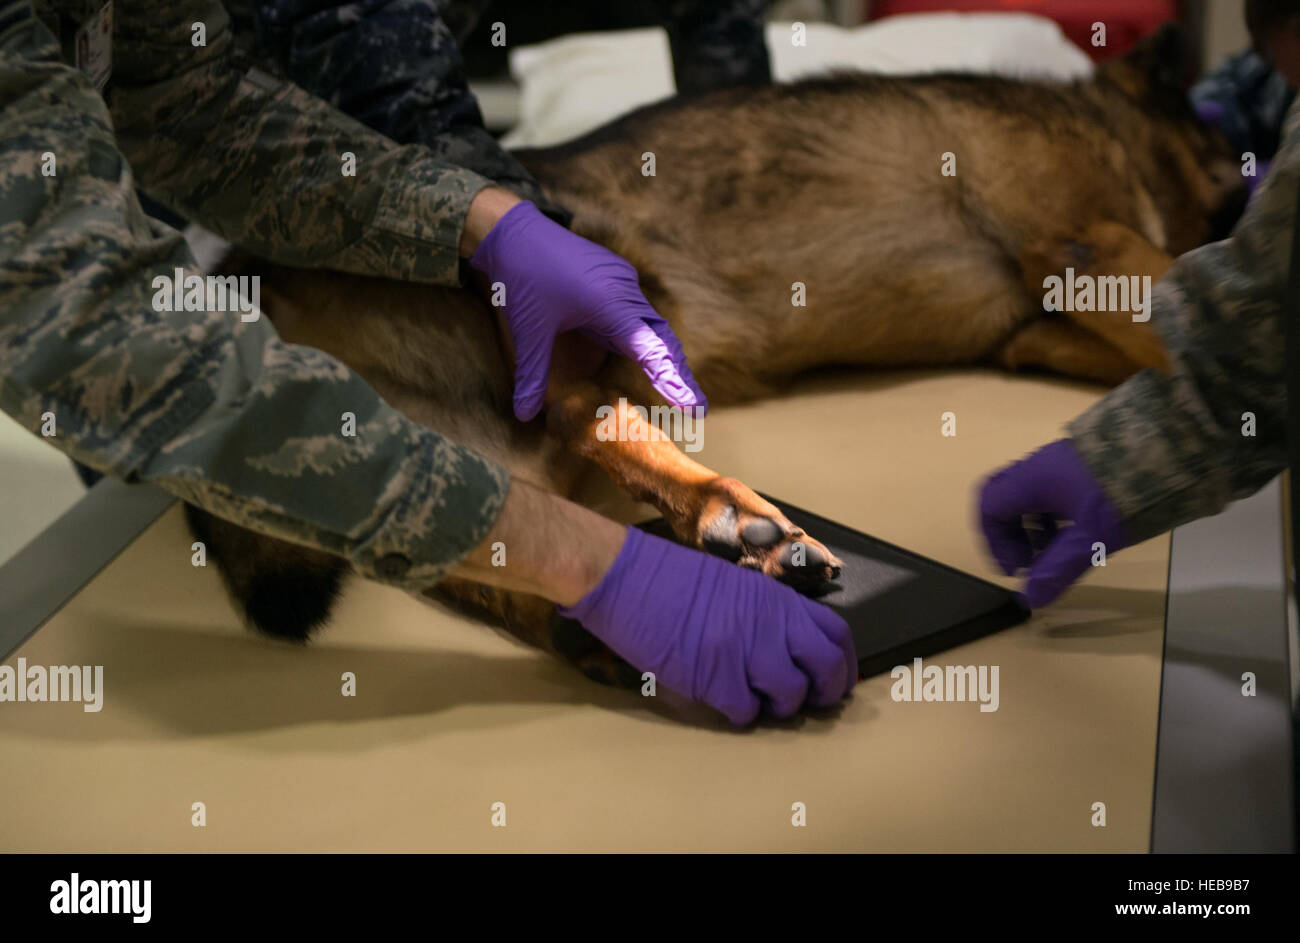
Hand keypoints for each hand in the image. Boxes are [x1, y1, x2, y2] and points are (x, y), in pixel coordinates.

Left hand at [467, 199, 705, 420]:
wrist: (514, 229)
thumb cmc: (522, 276)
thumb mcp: (527, 331)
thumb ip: (532, 375)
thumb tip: (524, 415)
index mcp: (610, 302)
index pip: (651, 350)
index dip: (673, 381)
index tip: (694, 407)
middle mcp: (624, 290)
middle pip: (662, 338)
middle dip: (679, 374)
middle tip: (697, 410)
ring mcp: (621, 281)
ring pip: (653, 324)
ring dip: (665, 356)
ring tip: (680, 390)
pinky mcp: (614, 278)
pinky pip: (638, 312)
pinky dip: (648, 338)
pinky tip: (651, 358)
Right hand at [558, 527, 856, 724]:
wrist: (622, 575)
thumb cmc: (667, 578)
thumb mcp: (732, 584)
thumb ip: (765, 614)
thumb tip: (791, 649)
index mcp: (774, 598)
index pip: (835, 634)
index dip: (844, 664)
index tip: (837, 680)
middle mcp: (767, 623)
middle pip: (825, 669)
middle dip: (824, 693)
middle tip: (811, 702)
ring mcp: (741, 650)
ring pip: (789, 696)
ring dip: (778, 706)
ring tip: (758, 698)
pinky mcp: (711, 677)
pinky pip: (745, 712)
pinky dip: (739, 713)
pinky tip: (724, 698)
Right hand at [978, 439, 1128, 608]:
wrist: (1174, 448)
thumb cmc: (1124, 494)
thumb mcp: (1091, 539)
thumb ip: (1057, 569)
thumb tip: (1029, 600)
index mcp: (1031, 481)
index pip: (989, 509)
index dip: (996, 544)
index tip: (1019, 570)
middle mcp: (1038, 467)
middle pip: (1002, 497)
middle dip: (1008, 533)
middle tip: (1028, 560)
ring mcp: (1061, 462)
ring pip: (1029, 496)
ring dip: (1033, 528)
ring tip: (1057, 552)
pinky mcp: (1083, 463)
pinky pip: (1052, 491)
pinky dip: (1053, 516)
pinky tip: (1079, 531)